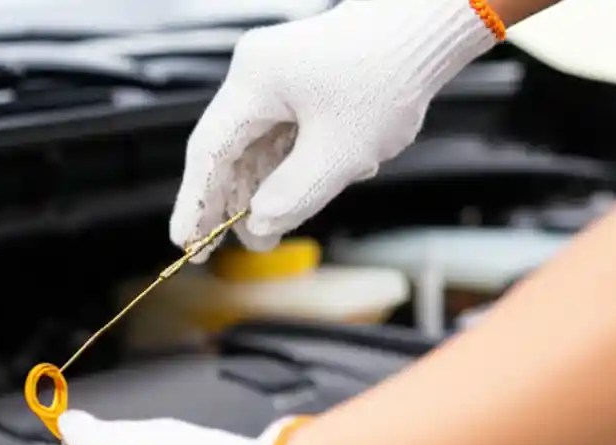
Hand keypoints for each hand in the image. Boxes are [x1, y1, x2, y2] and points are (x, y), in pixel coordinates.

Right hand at [170, 0, 500, 255]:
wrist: (429, 28)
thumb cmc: (388, 78)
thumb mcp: (339, 153)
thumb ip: (292, 195)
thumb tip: (257, 227)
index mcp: (255, 81)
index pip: (209, 151)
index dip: (195, 201)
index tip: (186, 241)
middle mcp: (258, 73)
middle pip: (231, 149)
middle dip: (234, 200)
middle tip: (231, 245)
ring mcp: (280, 74)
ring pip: (258, 144)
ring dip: (266, 187)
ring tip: (271, 230)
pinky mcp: (304, 80)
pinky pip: (283, 132)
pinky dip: (290, 164)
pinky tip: (308, 188)